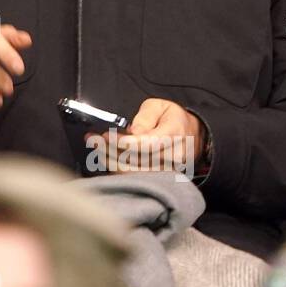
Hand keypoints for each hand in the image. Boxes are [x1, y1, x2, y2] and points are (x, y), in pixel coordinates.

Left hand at [85, 97, 204, 172]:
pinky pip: (135, 177)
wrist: (193, 137)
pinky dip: (117, 168)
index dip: (125, 142)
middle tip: (92, 139)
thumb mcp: (160, 107)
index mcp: (175, 133)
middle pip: (138, 159)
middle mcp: (174, 156)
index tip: (107, 136)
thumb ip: (146, 116)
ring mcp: (168, 171)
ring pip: (134, 171)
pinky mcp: (161, 179)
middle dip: (110, 149)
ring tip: (95, 147)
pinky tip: (104, 157)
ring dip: (109, 159)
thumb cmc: (173, 119)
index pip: (148, 144)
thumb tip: (133, 132)